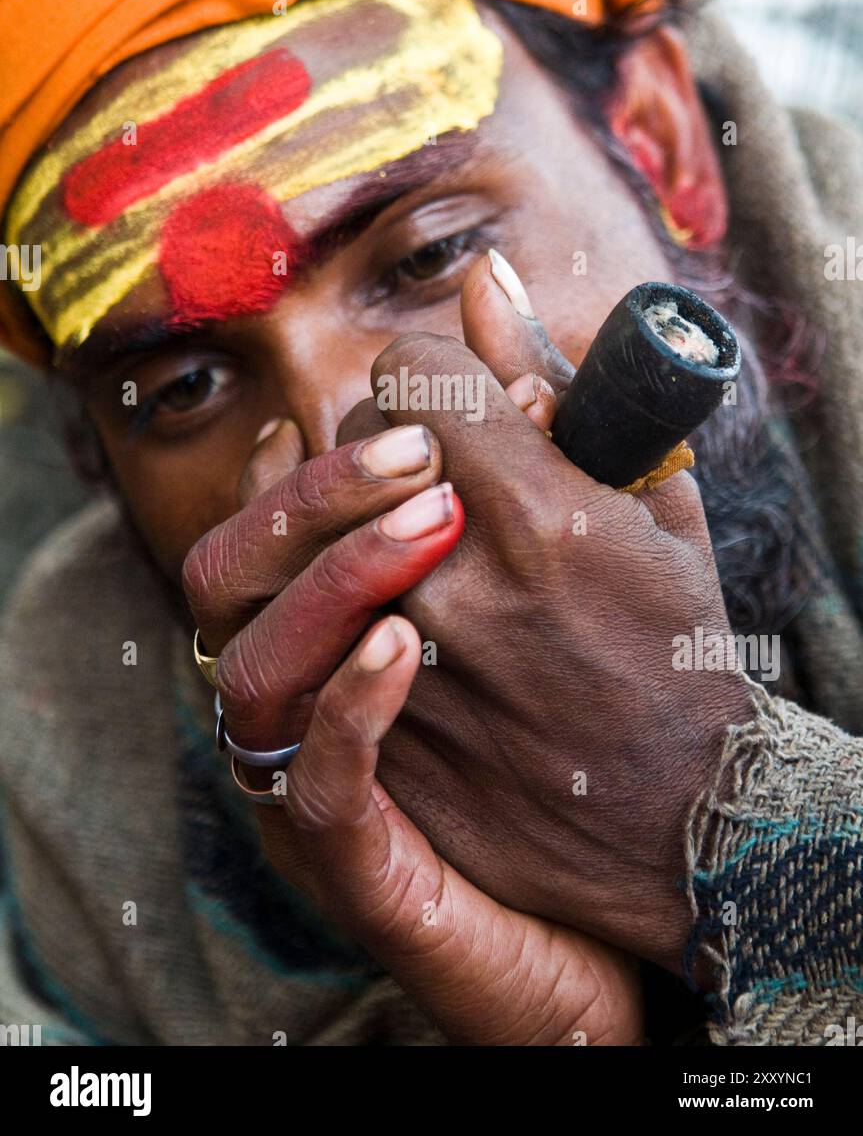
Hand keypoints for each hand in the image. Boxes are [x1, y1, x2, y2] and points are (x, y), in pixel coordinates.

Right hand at [184, 420, 640, 1043]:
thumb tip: (495, 293)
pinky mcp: (355, 848)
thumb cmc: (611, 673)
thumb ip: (529, 424)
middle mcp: (307, 679)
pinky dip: (346, 702)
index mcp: (342, 602)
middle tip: (420, 456)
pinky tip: (402, 644)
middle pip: (229, 563)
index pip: (274, 495)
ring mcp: (316, 764)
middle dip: (316, 492)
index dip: (335, 441)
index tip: (425, 408)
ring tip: (432, 525)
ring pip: (244, 660)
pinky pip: (314, 774)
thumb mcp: (568, 535)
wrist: (651, 843)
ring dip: (327, 577)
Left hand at [355, 255, 756, 974]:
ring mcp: (396, 650)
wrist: (672, 817)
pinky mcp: (365, 713)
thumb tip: (482, 277)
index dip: (440, 373)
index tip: (464, 399)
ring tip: (403, 528)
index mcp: (534, 507)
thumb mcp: (650, 505)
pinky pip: (295, 606)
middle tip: (436, 466)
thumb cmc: (676, 648)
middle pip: (356, 435)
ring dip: (347, 504)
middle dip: (395, 434)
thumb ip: (558, 384)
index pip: (415, 372)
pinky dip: (321, 576)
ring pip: (310, 520)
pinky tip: (354, 576)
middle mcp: (451, 573)